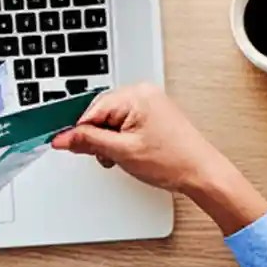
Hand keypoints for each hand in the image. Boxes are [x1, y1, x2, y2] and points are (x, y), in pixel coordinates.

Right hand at [51, 84, 266, 234]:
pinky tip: (130, 154)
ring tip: (123, 157)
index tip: (65, 145)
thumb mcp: (122, 153)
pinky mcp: (154, 115)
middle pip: (101, 113)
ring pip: (112, 120)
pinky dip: (121, 140)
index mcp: (135, 95)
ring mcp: (150, 103)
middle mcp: (143, 93)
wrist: (202, 173)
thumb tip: (64, 137)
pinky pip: (126, 123)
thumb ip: (89, 142)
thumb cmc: (173, 160)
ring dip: (109, 141)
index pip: (91, 109)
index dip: (78, 131)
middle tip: (106, 156)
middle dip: (97, 137)